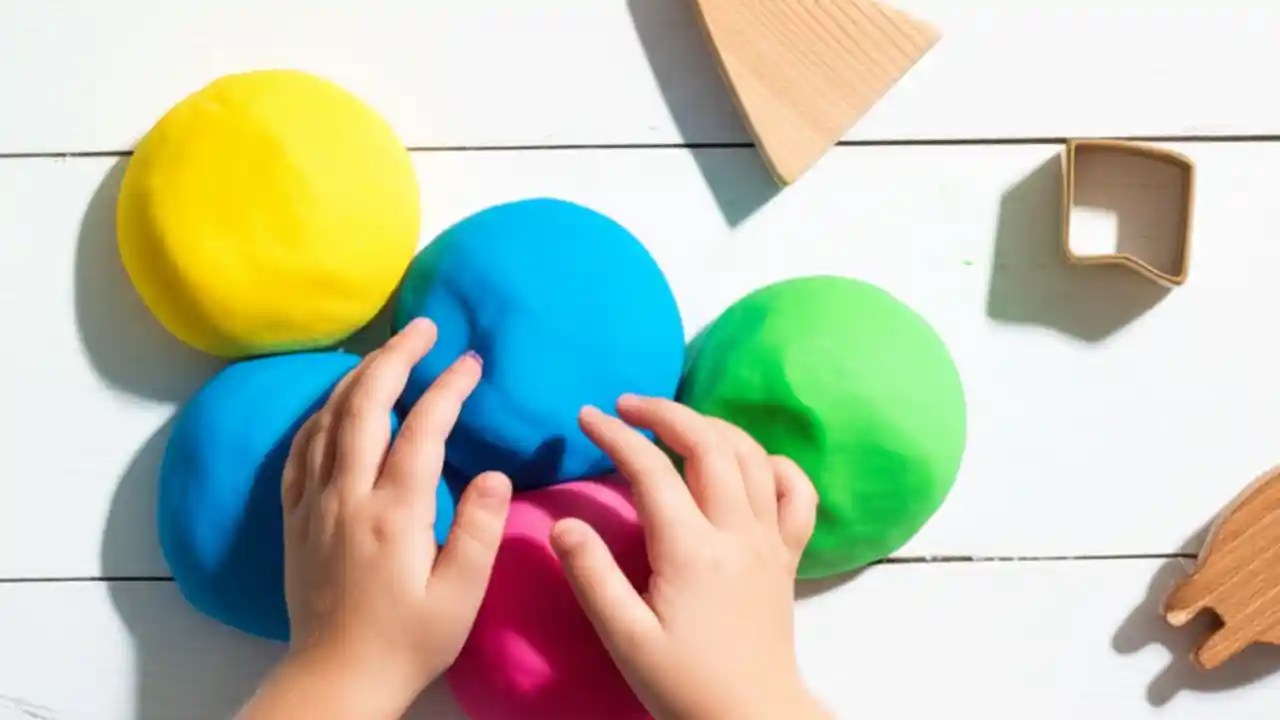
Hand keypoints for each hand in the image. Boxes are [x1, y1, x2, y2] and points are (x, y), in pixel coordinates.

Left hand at [240, 319, 512, 719]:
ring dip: (359, 376)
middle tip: (425, 327)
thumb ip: (477, 531)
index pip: (422, 429)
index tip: (472, 361)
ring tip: (389, 351)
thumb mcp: (460, 597)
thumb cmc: (408, 641)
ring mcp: (314, 504)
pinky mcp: (294, 517)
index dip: (448, 388)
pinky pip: (301, 448)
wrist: (336, 680)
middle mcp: (347, 497)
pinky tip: (338, 402)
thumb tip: (491, 473)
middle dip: (396, 357)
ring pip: (328, 418)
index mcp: (394, 514)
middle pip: (365, 405)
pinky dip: (322, 413)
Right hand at [551, 395, 828, 719]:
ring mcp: (769, 541)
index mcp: (691, 550)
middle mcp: (736, 532)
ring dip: (711, 426)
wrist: (752, 718)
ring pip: (751, 456)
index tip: (584, 417)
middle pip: (708, 444)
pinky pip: (796, 494)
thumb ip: (592, 576)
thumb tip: (564, 523)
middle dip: (665, 412)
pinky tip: (749, 462)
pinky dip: (774, 465)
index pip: (651, 469)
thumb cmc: (683, 684)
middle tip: (625, 405)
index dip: (615, 435)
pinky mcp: (787, 557)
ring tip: (674, 423)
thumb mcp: (625, 638)